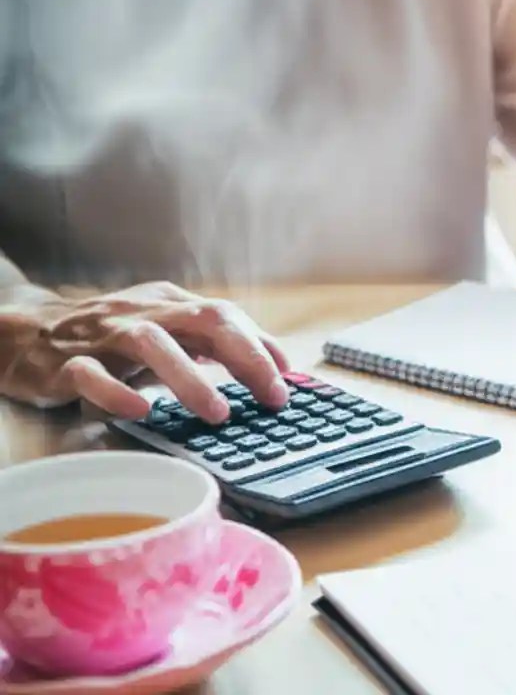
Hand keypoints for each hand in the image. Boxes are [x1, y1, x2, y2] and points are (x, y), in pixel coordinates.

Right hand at [0, 282, 288, 421]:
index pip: (226, 315)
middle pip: (203, 320)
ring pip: (151, 343)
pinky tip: (142, 411)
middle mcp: (142, 312)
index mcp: (168, 303)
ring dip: (191, 378)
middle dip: (244, 356)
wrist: (22, 333)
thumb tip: (271, 364)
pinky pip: (91, 374)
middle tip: (271, 395)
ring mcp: (103, 336)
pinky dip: (118, 393)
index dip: (261, 344)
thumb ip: (210, 344)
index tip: (288, 377)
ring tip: (219, 412)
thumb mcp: (163, 330)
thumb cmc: (106, 337)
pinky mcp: (65, 363)